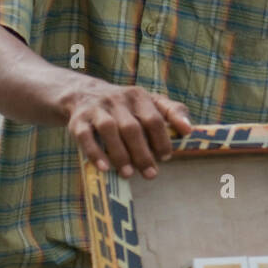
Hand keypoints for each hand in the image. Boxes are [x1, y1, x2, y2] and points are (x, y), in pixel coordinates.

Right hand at [64, 82, 191, 178]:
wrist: (83, 94)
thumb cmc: (125, 106)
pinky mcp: (78, 120)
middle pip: (132, 127)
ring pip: (109, 130)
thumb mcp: (149, 102)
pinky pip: (85, 137)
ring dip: (120, 154)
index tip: (167, 157)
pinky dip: (95, 153)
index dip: (162, 139)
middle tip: (151, 174)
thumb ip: (172, 113)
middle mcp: (118, 99)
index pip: (154, 118)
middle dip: (143, 153)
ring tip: (129, 174)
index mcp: (138, 96)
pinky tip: (105, 168)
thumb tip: (189, 130)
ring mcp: (96, 109)